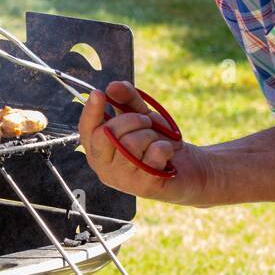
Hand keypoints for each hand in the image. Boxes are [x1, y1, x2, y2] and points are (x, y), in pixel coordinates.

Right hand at [78, 81, 205, 203]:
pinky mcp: (143, 187)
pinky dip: (165, 146)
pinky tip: (167, 154)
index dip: (91, 112)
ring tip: (157, 141)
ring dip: (151, 135)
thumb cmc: (156, 141)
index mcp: (98, 150)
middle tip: (146, 122)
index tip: (98, 94)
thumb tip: (113, 87)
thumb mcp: (141, 115)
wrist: (187, 167)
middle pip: (107, 135)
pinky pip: (153, 154)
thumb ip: (127, 100)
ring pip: (132, 143)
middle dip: (132, 120)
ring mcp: (122, 180)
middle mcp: (104, 167)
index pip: (87, 130)